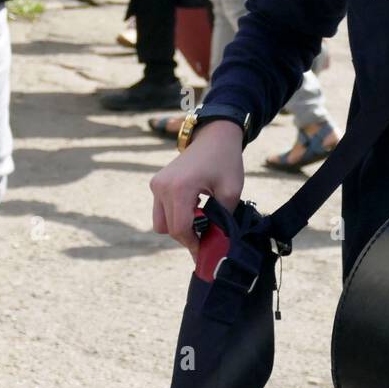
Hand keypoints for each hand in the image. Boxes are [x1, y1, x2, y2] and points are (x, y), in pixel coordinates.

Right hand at [151, 120, 245, 261]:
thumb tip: (216, 244)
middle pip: (167, 229)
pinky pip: (161, 209)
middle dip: (187, 236)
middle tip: (207, 235)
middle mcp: (162, 186)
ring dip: (179, 226)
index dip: (193, 244)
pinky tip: (194, 207)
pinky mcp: (156, 182)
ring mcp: (157, 183)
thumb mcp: (231, 192)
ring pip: (160, 222)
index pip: (179, 228)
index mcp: (180, 187)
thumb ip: (222, 219)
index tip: (207, 251)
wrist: (214, 135)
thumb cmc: (225, 161)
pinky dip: (175, 214)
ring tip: (201, 219)